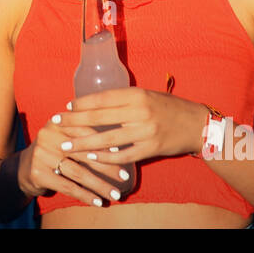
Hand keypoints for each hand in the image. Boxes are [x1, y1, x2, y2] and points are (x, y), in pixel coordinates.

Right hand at [16, 113, 121, 207]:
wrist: (22, 168)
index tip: (121, 153)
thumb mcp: (64, 137)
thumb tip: (118, 148)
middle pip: (83, 153)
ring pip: (78, 172)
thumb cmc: (53, 152)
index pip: (84, 131)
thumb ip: (84, 136)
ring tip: (115, 194)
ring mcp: (41, 155)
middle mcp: (47, 135)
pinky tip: (98, 202)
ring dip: (99, 185)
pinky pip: (67, 186)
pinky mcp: (38, 173)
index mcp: (57, 122)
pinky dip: (85, 195)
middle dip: (107, 166)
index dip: (104, 143)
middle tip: (124, 177)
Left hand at [57, 88, 206, 163]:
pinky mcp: (150, 149)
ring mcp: (145, 132)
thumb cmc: (168, 107)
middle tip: (56, 123)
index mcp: (137, 95)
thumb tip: (94, 104)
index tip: (66, 107)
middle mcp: (140, 112)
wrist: (196, 125)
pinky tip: (92, 157)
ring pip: (107, 139)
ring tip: (67, 145)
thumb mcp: (147, 96)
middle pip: (100, 117)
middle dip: (75, 121)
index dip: (82, 103)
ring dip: (84, 143)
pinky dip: (106, 157)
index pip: (102, 98)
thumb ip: (124, 100)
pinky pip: (123, 155)